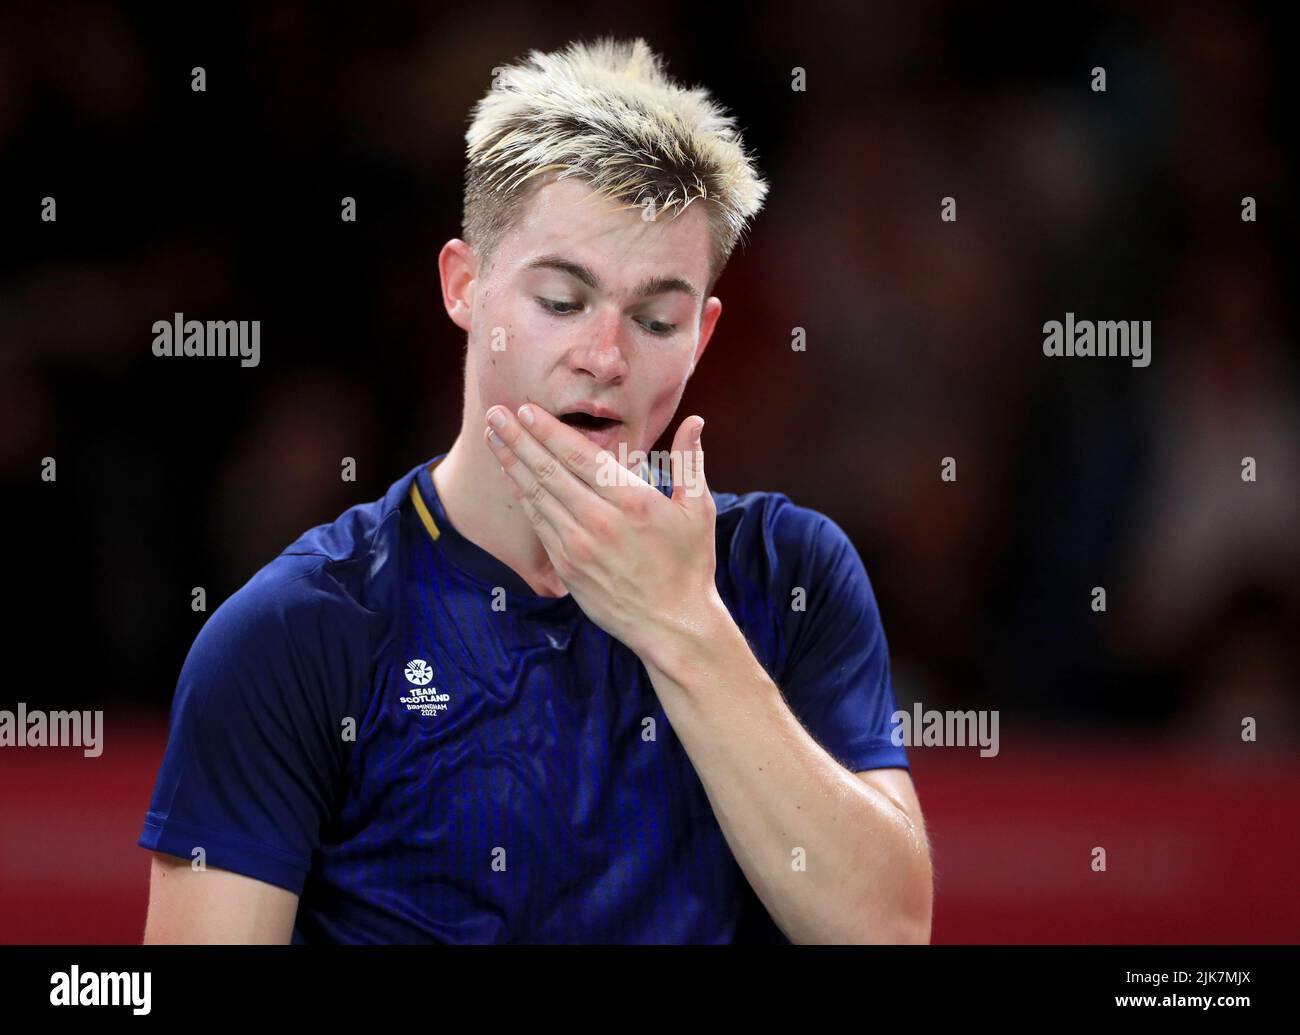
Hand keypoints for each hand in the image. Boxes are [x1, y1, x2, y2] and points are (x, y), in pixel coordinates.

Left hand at [484, 403, 725, 658]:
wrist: (672, 624)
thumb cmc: (688, 564)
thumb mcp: (698, 509)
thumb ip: (689, 461)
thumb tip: (694, 421)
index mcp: (632, 500)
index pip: (579, 455)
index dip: (548, 430)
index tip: (526, 409)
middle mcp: (599, 520)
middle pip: (548, 470)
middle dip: (518, 438)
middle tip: (495, 414)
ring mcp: (578, 545)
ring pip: (536, 495)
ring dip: (512, 464)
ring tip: (494, 438)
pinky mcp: (567, 567)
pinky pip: (538, 524)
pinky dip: (522, 497)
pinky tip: (511, 478)